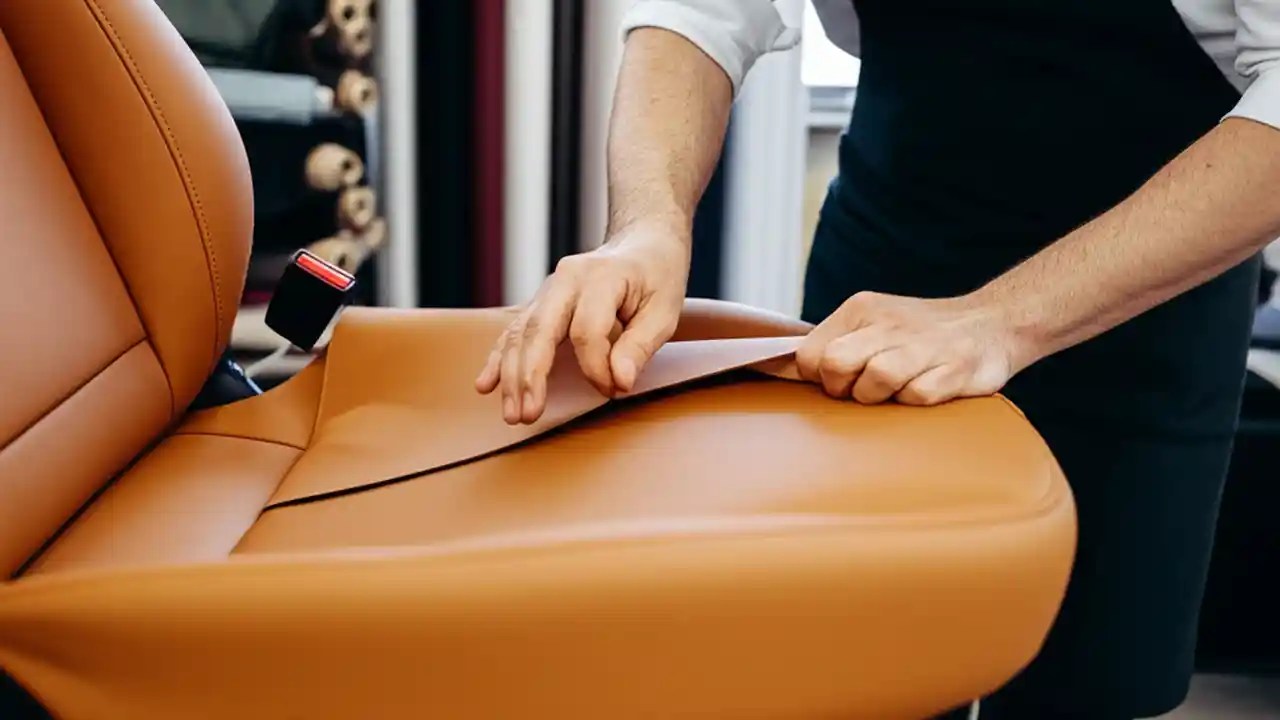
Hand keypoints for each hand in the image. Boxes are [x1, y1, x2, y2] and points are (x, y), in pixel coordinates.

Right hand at [475, 221, 690, 423]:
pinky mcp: (540, 304)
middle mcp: (566, 279)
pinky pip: (514, 332)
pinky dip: (499, 359)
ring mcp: (548, 290)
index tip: (614, 391)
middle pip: (539, 330)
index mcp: (600, 277)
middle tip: (527, 415)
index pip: (586, 330)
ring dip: (511, 375)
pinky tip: (486, 385)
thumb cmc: (657, 279)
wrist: (642, 245)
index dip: (596, 367)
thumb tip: (619, 382)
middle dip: (529, 376)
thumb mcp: (664, 311)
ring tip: (512, 414)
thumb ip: (641, 346)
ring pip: (521, 333)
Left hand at [795, 291, 1029, 405]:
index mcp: (861, 309)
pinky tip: (925, 391)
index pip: (810, 355)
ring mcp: (924, 345)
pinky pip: (917, 397)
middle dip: (843, 388)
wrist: (991, 324)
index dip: (818, 378)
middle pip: (836, 364)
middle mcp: (889, 323)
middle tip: (861, 390)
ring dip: (879, 398)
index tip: (839, 380)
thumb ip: (835, 343)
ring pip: (875, 381)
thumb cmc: (918, 335)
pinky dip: (915, 403)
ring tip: (894, 391)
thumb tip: (792, 371)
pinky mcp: (955, 369)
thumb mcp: (872, 323)